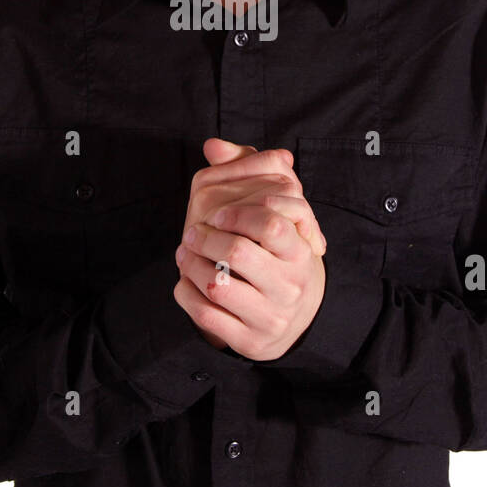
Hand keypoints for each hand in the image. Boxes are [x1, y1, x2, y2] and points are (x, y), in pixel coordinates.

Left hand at [173, 138, 326, 359]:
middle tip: (192, 232)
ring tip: (185, 253)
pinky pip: (206, 316)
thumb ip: (250, 172)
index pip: (271, 223)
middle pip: (238, 253)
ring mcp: (270, 317)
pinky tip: (185, 282)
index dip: (236, 213)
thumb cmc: (279, 256)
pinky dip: (186, 294)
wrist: (294, 319)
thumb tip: (212, 146)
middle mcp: (290, 286)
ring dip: (190, 264)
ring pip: (216, 286)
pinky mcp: (249, 341)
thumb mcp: (278, 215)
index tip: (216, 212)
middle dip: (205, 238)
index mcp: (301, 252)